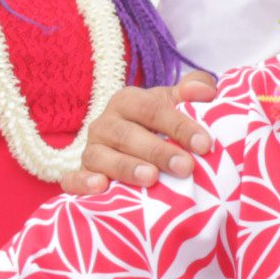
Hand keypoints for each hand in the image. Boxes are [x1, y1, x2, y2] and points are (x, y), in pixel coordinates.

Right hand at [68, 74, 217, 194]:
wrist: (128, 147)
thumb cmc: (157, 125)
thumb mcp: (174, 104)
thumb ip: (193, 92)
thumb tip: (206, 91)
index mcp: (128, 101)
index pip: (153, 109)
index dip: (179, 126)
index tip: (204, 144)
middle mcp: (105, 123)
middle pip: (129, 135)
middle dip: (159, 151)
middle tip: (185, 167)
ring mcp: (90, 149)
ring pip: (102, 157)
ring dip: (126, 168)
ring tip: (151, 178)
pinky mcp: (78, 174)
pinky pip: (73, 178)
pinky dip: (82, 182)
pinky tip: (100, 187)